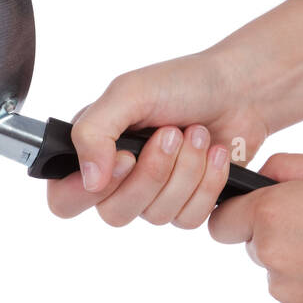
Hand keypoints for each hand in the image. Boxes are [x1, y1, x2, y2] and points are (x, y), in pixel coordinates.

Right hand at [46, 50, 270, 228]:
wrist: (239, 89)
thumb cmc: (182, 83)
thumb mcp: (129, 93)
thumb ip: (94, 132)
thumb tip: (89, 180)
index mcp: (92, 150)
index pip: (64, 199)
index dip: (88, 191)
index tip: (126, 158)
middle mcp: (117, 178)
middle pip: (114, 214)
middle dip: (152, 172)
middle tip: (172, 133)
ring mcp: (152, 195)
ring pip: (156, 216)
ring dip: (185, 171)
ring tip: (198, 134)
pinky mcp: (186, 204)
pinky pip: (187, 219)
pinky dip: (207, 183)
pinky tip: (216, 154)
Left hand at [210, 153, 302, 302]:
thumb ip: (286, 166)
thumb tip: (257, 178)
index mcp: (271, 214)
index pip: (221, 221)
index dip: (238, 216)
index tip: (254, 216)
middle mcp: (271, 256)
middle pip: (255, 248)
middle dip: (276, 239)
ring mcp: (286, 295)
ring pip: (278, 278)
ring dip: (298, 268)